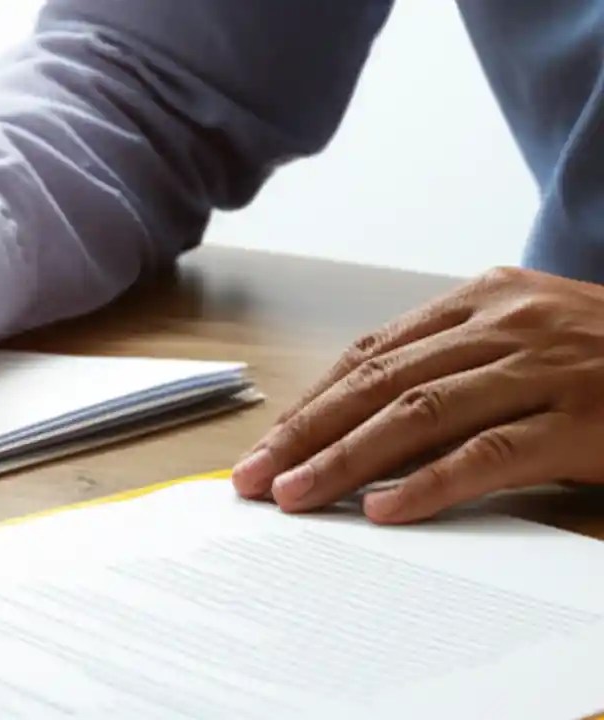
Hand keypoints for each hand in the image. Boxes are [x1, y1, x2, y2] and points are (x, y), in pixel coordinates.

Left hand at [231, 266, 603, 522]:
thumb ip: (454, 363)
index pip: (372, 353)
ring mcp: (545, 368)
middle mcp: (506, 323)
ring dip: (345, 459)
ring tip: (296, 495)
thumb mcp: (527, 337)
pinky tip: (384, 509)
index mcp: (484, 296)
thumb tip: (364, 423)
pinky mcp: (582, 418)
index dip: (312, 401)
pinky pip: (491, 453)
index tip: (268, 442)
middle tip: (255, 476)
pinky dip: (430, 483)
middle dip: (307, 432)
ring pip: (418, 413)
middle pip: (379, 381)